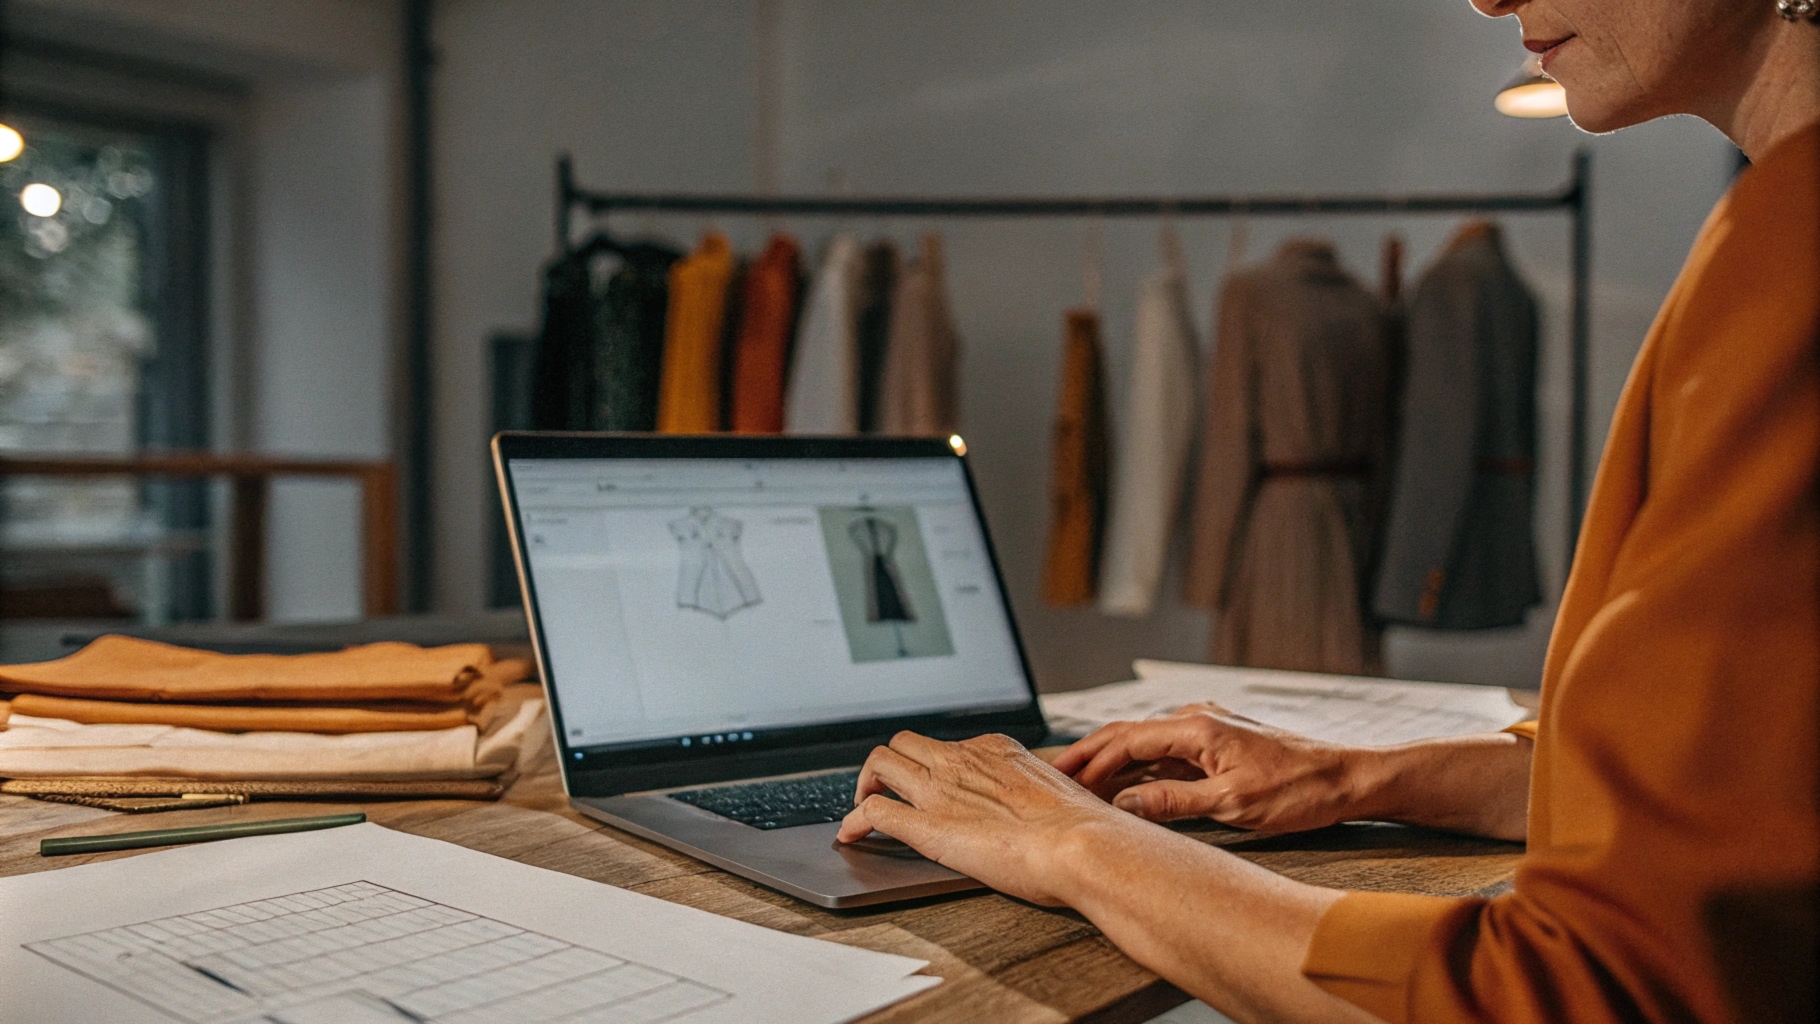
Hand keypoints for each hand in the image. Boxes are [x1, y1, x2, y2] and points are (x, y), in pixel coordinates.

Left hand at [836, 730, 1135, 905]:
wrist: (1080, 843)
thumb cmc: (1080, 827)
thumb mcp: (1055, 792)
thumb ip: (1031, 794)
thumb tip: (1041, 812)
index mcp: (993, 749)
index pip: (948, 745)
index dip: (932, 764)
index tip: (932, 782)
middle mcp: (961, 760)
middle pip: (904, 743)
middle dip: (889, 764)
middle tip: (887, 790)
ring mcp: (939, 790)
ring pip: (880, 762)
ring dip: (865, 783)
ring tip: (861, 805)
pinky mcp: (925, 825)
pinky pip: (874, 810)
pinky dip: (854, 822)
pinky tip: (851, 836)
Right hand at [1050, 703, 1361, 832]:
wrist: (1348, 779)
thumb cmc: (1299, 789)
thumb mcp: (1232, 804)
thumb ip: (1173, 803)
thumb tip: (1124, 806)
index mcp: (1197, 727)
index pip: (1126, 740)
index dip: (1090, 761)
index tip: (1061, 780)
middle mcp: (1198, 720)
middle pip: (1129, 735)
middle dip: (1090, 756)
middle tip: (1055, 778)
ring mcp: (1208, 731)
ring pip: (1147, 746)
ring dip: (1114, 764)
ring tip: (1082, 786)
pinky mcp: (1219, 747)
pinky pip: (1168, 756)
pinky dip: (1141, 770)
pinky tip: (1128, 788)